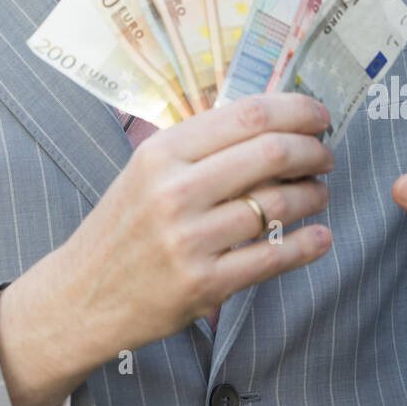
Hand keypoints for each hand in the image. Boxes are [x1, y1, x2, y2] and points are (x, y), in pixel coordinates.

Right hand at [59, 93, 333, 358]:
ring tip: (319, 192)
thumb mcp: (147, 171)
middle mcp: (175, 191)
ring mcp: (190, 240)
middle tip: (325, 155)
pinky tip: (320, 235)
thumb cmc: (123, 226)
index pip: (246, 114)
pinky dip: (307, 245)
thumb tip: (271, 122)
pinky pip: (273, 258)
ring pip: (278, 205)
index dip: (296, 110)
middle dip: (312, 150)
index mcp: (162, 152)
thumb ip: (200, 146)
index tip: (319, 115)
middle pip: (271, 153)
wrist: (81, 295)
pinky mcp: (205, 284)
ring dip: (314, 195)